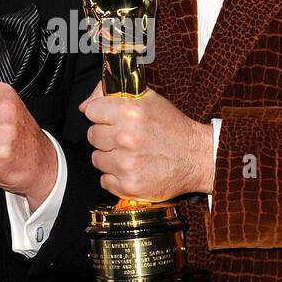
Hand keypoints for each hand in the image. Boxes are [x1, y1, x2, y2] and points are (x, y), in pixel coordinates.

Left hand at [78, 82, 213, 200]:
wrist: (197, 157)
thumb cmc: (173, 129)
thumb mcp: (149, 99)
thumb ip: (113, 95)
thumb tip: (85, 105)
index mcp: (130, 112)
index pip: (91, 111)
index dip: (101, 115)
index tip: (109, 119)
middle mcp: (127, 137)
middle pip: (92, 135)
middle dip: (106, 136)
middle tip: (124, 138)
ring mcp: (127, 163)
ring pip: (96, 158)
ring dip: (110, 157)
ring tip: (130, 154)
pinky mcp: (129, 185)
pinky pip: (105, 180)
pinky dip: (116, 177)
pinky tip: (132, 169)